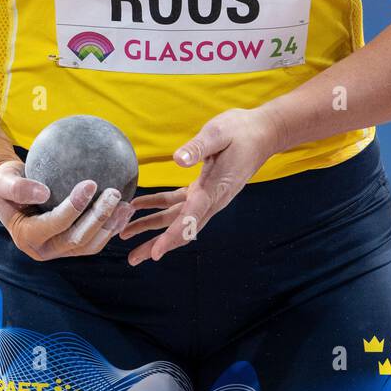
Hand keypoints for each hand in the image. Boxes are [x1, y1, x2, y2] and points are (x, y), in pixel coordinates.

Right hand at [0, 161, 134, 261]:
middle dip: (98, 218)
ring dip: (110, 226)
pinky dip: (112, 227)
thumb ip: (19, 188)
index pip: (55, 225)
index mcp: (26, 237)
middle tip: (113, 193)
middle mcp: (44, 249)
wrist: (11, 193)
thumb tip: (44, 193)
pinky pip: (95, 240)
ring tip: (126, 204)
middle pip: (76, 239)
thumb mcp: (3, 181)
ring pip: (90, 245)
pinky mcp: (72, 245)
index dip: (75, 207)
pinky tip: (125, 210)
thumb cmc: (6, 183)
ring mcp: (59, 250)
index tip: (91, 183)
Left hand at [118, 106, 282, 264]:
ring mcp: (208, 196)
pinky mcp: (204, 188)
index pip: (191, 217)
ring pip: (177, 218)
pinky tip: (138, 205)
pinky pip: (178, 202)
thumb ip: (199, 147)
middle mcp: (212, 199)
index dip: (172, 236)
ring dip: (152, 227)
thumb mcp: (219, 133)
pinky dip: (157, 205)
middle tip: (133, 259)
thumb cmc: (242, 131)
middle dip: (157, 243)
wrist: (264, 133)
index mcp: (214, 188)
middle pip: (181, 227)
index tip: (156, 253)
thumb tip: (178, 159)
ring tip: (126, 236)